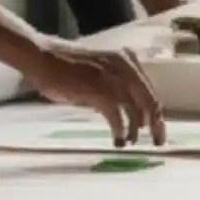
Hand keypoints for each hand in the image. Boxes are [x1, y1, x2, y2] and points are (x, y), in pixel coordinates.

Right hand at [22, 39, 166, 147]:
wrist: (43, 57)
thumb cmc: (66, 67)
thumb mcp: (101, 73)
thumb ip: (117, 88)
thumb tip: (130, 114)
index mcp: (128, 61)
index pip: (150, 91)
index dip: (155, 113)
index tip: (156, 129)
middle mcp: (126, 67)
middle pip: (150, 101)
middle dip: (155, 124)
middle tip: (157, 142)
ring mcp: (113, 78)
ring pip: (136, 109)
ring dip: (134, 129)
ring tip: (129, 142)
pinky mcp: (99, 90)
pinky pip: (117, 115)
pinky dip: (120, 129)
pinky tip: (118, 139)